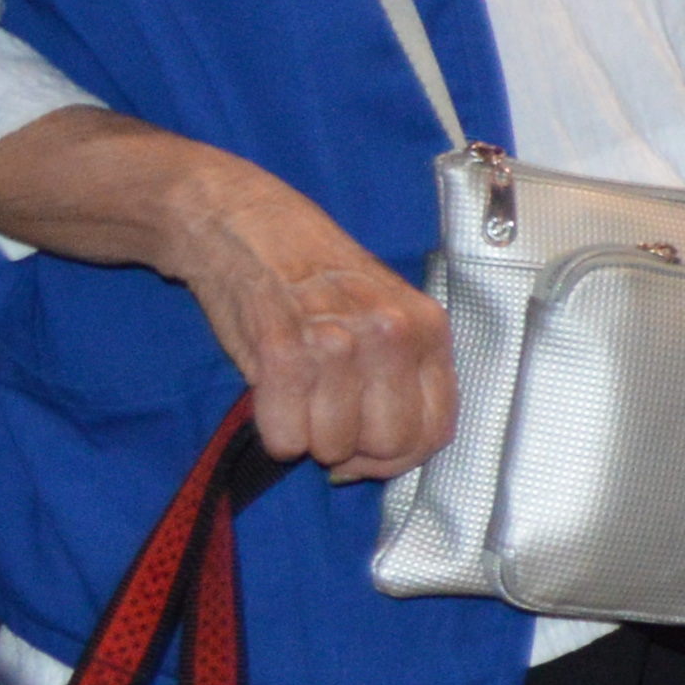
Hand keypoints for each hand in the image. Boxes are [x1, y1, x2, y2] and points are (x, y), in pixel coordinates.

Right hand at [166, 158, 457, 479]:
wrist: (248, 226)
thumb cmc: (316, 274)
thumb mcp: (389, 312)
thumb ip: (406, 374)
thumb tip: (398, 448)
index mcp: (427, 328)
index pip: (436, 430)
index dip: (401, 458)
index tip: (373, 455)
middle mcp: (391, 335)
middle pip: (388, 444)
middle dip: (355, 452)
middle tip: (329, 426)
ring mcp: (338, 343)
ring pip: (334, 447)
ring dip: (309, 438)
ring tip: (299, 399)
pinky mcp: (282, 350)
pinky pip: (286, 437)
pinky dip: (275, 433)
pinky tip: (274, 400)